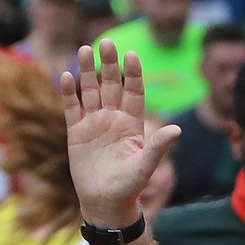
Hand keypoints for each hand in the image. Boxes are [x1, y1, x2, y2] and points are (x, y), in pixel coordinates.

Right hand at [60, 40, 179, 227]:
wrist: (105, 203)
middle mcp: (113, 118)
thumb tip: (177, 129)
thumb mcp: (145, 166)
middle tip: (106, 42)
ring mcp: (94, 124)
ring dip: (87, 72)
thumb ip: (158, 147)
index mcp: (132, 123)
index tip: (132, 55)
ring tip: (84, 50)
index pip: (134, 92)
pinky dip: (69, 93)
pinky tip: (66, 76)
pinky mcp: (76, 133)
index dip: (133, 74)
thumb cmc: (129, 187)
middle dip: (109, 64)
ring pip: (90, 91)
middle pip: (111, 85)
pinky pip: (72, 108)